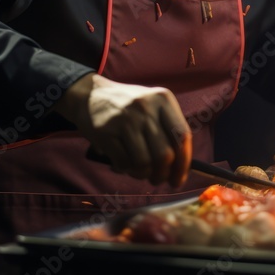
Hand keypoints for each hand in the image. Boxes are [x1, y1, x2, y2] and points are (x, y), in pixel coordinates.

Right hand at [56, 73, 191, 186]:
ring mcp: (125, 119)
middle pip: (164, 154)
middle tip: (158, 179)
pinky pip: (123, 163)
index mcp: (163, 99)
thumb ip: (168, 129)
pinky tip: (123, 165)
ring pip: (144, 163)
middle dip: (163, 174)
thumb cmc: (128, 106)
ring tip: (140, 172)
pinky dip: (126, 170)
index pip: (182, 135)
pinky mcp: (106, 132)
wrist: (91, 95)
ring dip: (143, 175)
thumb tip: (182, 167)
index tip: (179, 178)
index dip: (184, 162)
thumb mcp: (152, 105)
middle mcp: (146, 107)